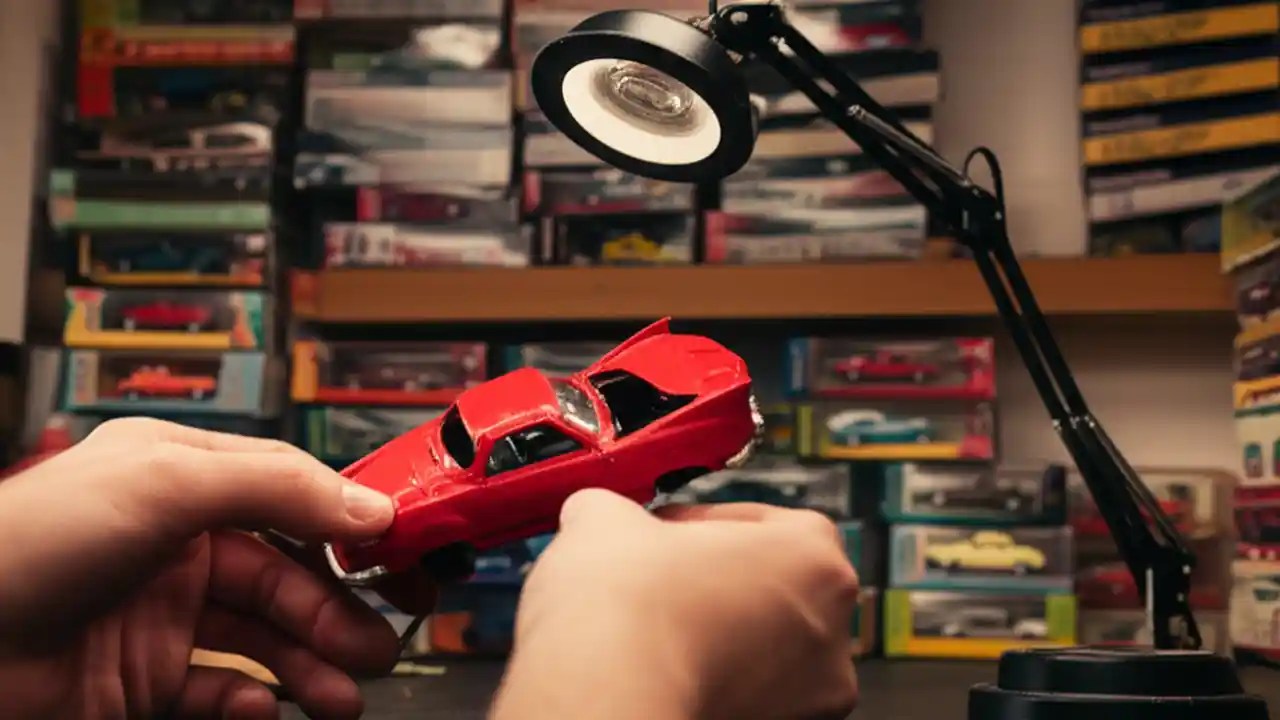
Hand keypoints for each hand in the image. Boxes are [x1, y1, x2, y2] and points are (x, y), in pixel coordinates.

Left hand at [0, 418, 401, 719]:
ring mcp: (161, 612)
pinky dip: (252, 699)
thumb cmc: (25, 545)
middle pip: (289, 573)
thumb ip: (278, 487)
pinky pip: (219, 689)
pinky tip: (263, 704)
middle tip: (383, 639)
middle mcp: (178, 541)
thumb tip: (367, 508)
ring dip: (313, 663)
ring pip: (264, 636)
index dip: (353, 522)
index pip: (294, 492)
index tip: (406, 554)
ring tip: (345, 692)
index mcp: (184, 475)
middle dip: (341, 608)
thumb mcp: (163, 483)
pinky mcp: (142, 679)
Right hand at [492, 489, 858, 719]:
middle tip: (661, 577)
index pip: (763, 520)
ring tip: (658, 628)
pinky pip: (751, 694)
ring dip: (719, 631)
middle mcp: (830, 624)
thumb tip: (601, 513)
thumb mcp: (607, 520)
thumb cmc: (628, 608)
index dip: (704, 522)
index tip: (667, 531)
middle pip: (773, 585)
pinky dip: (718, 680)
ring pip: (765, 645)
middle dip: (718, 579)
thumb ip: (619, 508)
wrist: (611, 696)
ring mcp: (814, 690)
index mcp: (814, 552)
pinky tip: (669, 667)